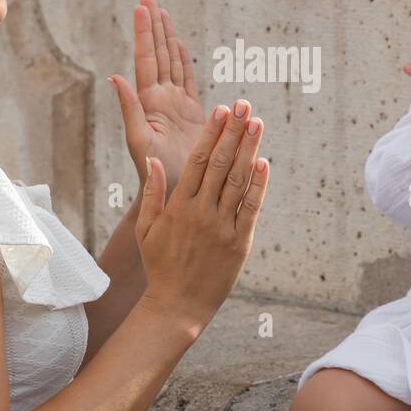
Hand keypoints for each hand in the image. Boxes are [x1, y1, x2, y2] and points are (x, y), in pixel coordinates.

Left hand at [109, 0, 205, 193]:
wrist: (175, 192)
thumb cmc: (155, 173)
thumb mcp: (140, 141)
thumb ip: (130, 108)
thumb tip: (114, 77)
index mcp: (148, 101)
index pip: (146, 59)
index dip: (145, 32)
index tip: (142, 7)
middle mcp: (160, 98)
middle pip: (157, 54)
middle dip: (154, 27)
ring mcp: (176, 104)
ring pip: (172, 63)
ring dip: (167, 38)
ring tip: (163, 14)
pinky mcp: (193, 113)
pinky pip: (189, 80)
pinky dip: (184, 61)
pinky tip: (180, 46)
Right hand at [135, 101, 269, 334]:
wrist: (178, 305)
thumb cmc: (160, 265)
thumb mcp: (146, 230)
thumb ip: (152, 194)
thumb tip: (154, 160)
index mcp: (178, 206)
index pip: (197, 161)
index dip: (211, 133)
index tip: (220, 110)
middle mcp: (200, 213)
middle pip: (220, 164)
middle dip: (233, 131)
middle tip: (243, 105)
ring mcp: (221, 227)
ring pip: (238, 181)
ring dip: (249, 149)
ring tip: (257, 123)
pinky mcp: (239, 243)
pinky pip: (251, 208)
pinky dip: (258, 184)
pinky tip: (264, 162)